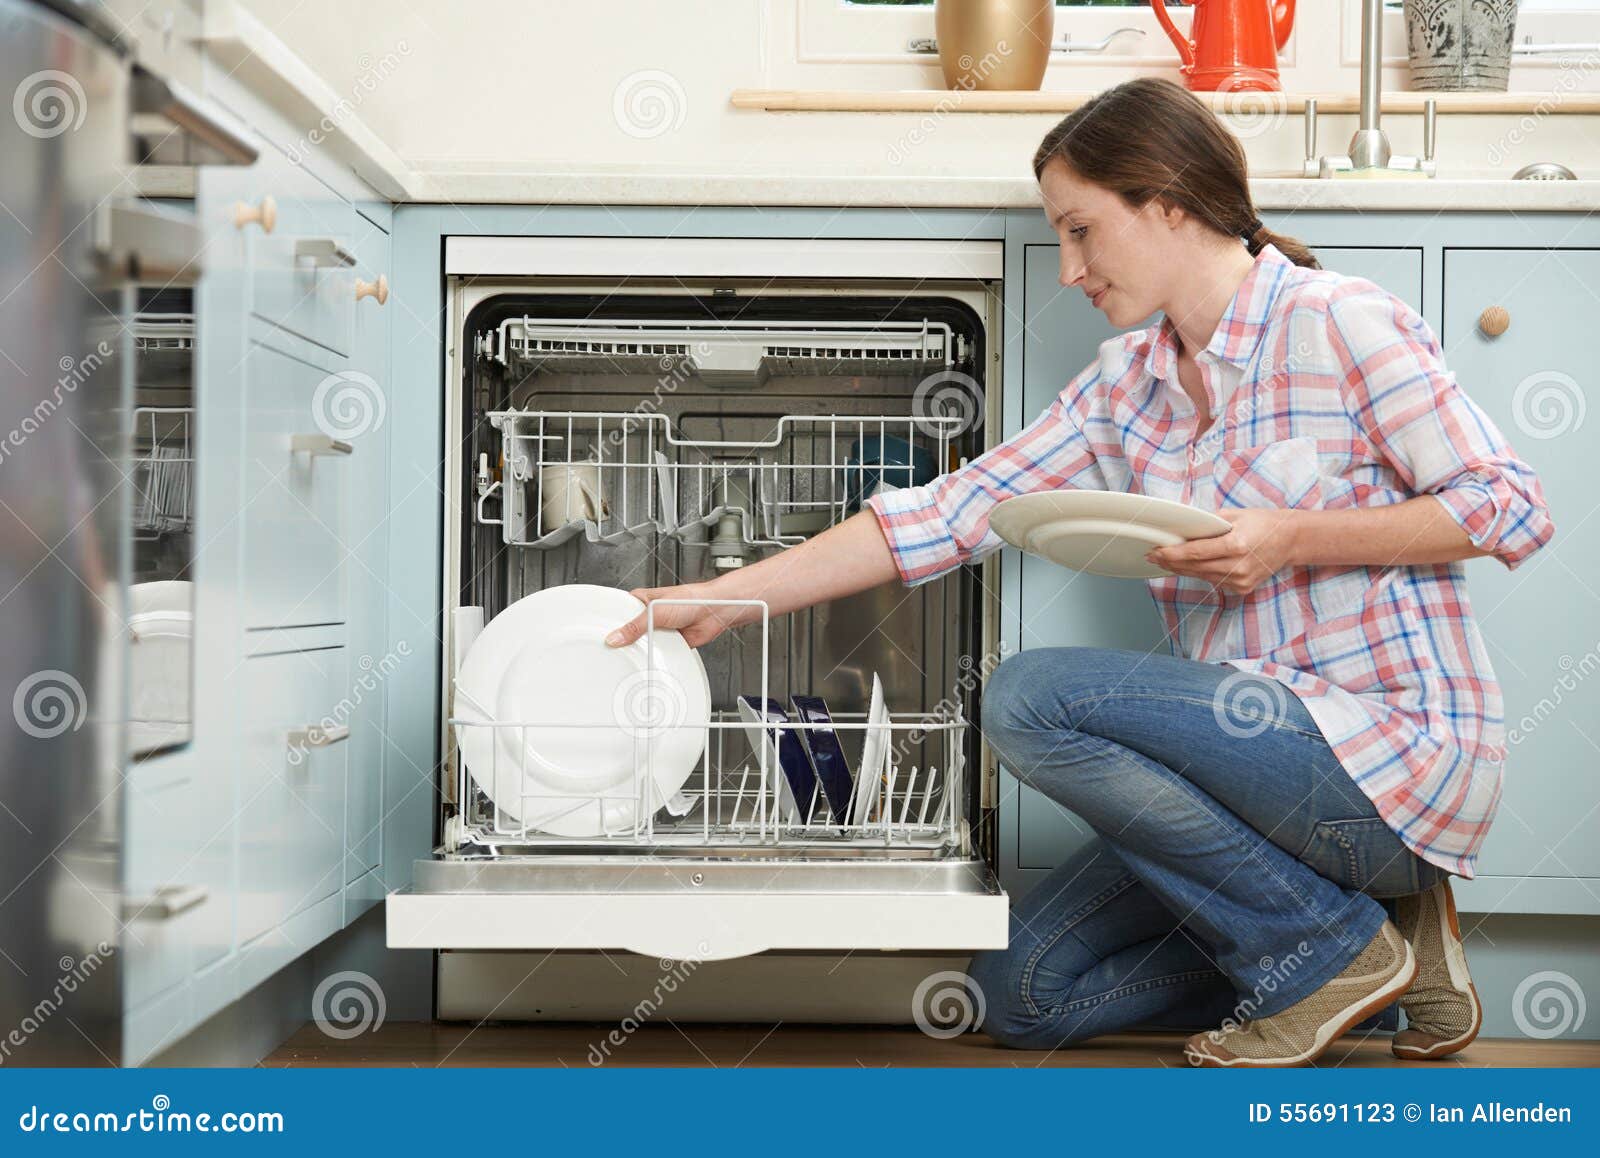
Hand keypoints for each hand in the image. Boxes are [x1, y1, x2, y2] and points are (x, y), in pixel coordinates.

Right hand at [604, 582, 745, 648]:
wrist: (714, 612)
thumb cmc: (691, 599)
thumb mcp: (656, 611)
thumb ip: (635, 626)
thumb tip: (615, 637)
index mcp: (641, 601)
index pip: (618, 612)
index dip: (609, 624)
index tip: (599, 636)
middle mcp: (648, 615)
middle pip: (629, 631)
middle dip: (625, 641)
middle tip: (614, 650)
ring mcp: (659, 629)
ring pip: (643, 644)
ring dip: (643, 649)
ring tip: (634, 655)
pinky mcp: (669, 642)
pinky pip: (658, 652)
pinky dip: (656, 657)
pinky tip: (651, 660)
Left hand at [1145, 509, 1301, 594]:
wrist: (1290, 540)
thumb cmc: (1263, 523)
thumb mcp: (1235, 515)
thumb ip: (1208, 523)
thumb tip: (1183, 529)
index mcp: (1237, 545)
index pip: (1196, 553)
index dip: (1173, 554)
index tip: (1156, 551)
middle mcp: (1238, 566)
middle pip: (1195, 567)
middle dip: (1171, 562)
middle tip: (1152, 555)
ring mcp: (1241, 581)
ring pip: (1202, 576)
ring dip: (1182, 569)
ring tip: (1164, 561)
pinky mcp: (1242, 589)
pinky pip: (1213, 581)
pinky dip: (1200, 573)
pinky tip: (1188, 566)